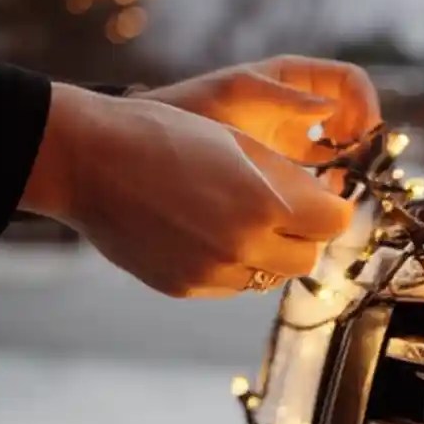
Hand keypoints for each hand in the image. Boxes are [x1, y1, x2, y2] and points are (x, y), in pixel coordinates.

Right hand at [21, 83, 350, 297]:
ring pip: (269, 276)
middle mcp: (242, 245)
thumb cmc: (165, 136)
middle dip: (304, 235)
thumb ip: (289, 179)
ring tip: (239, 217)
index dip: (333, 208)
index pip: (334, 224)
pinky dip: (232, 264)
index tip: (324, 198)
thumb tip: (327, 204)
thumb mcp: (239, 143)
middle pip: (307, 258)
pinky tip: (206, 231)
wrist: (89, 161)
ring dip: (268, 252)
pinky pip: (230, 283)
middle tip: (285, 211)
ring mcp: (212, 271)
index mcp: (263, 203)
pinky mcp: (185, 286)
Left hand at [135, 54, 382, 167]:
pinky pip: (318, 174)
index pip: (350, 81)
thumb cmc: (192, 108)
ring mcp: (291, 137)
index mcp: (293, 78)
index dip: (365, 103)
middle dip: (361, 140)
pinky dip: (325, 188)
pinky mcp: (281, 168)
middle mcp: (298, 106)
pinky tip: (315, 203)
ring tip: (336, 189)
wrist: (150, 147)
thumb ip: (285, 97)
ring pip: (340, 148)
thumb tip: (332, 108)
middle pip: (352, 117)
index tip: (362, 134)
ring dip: (347, 167)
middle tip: (354, 167)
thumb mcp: (239, 94)